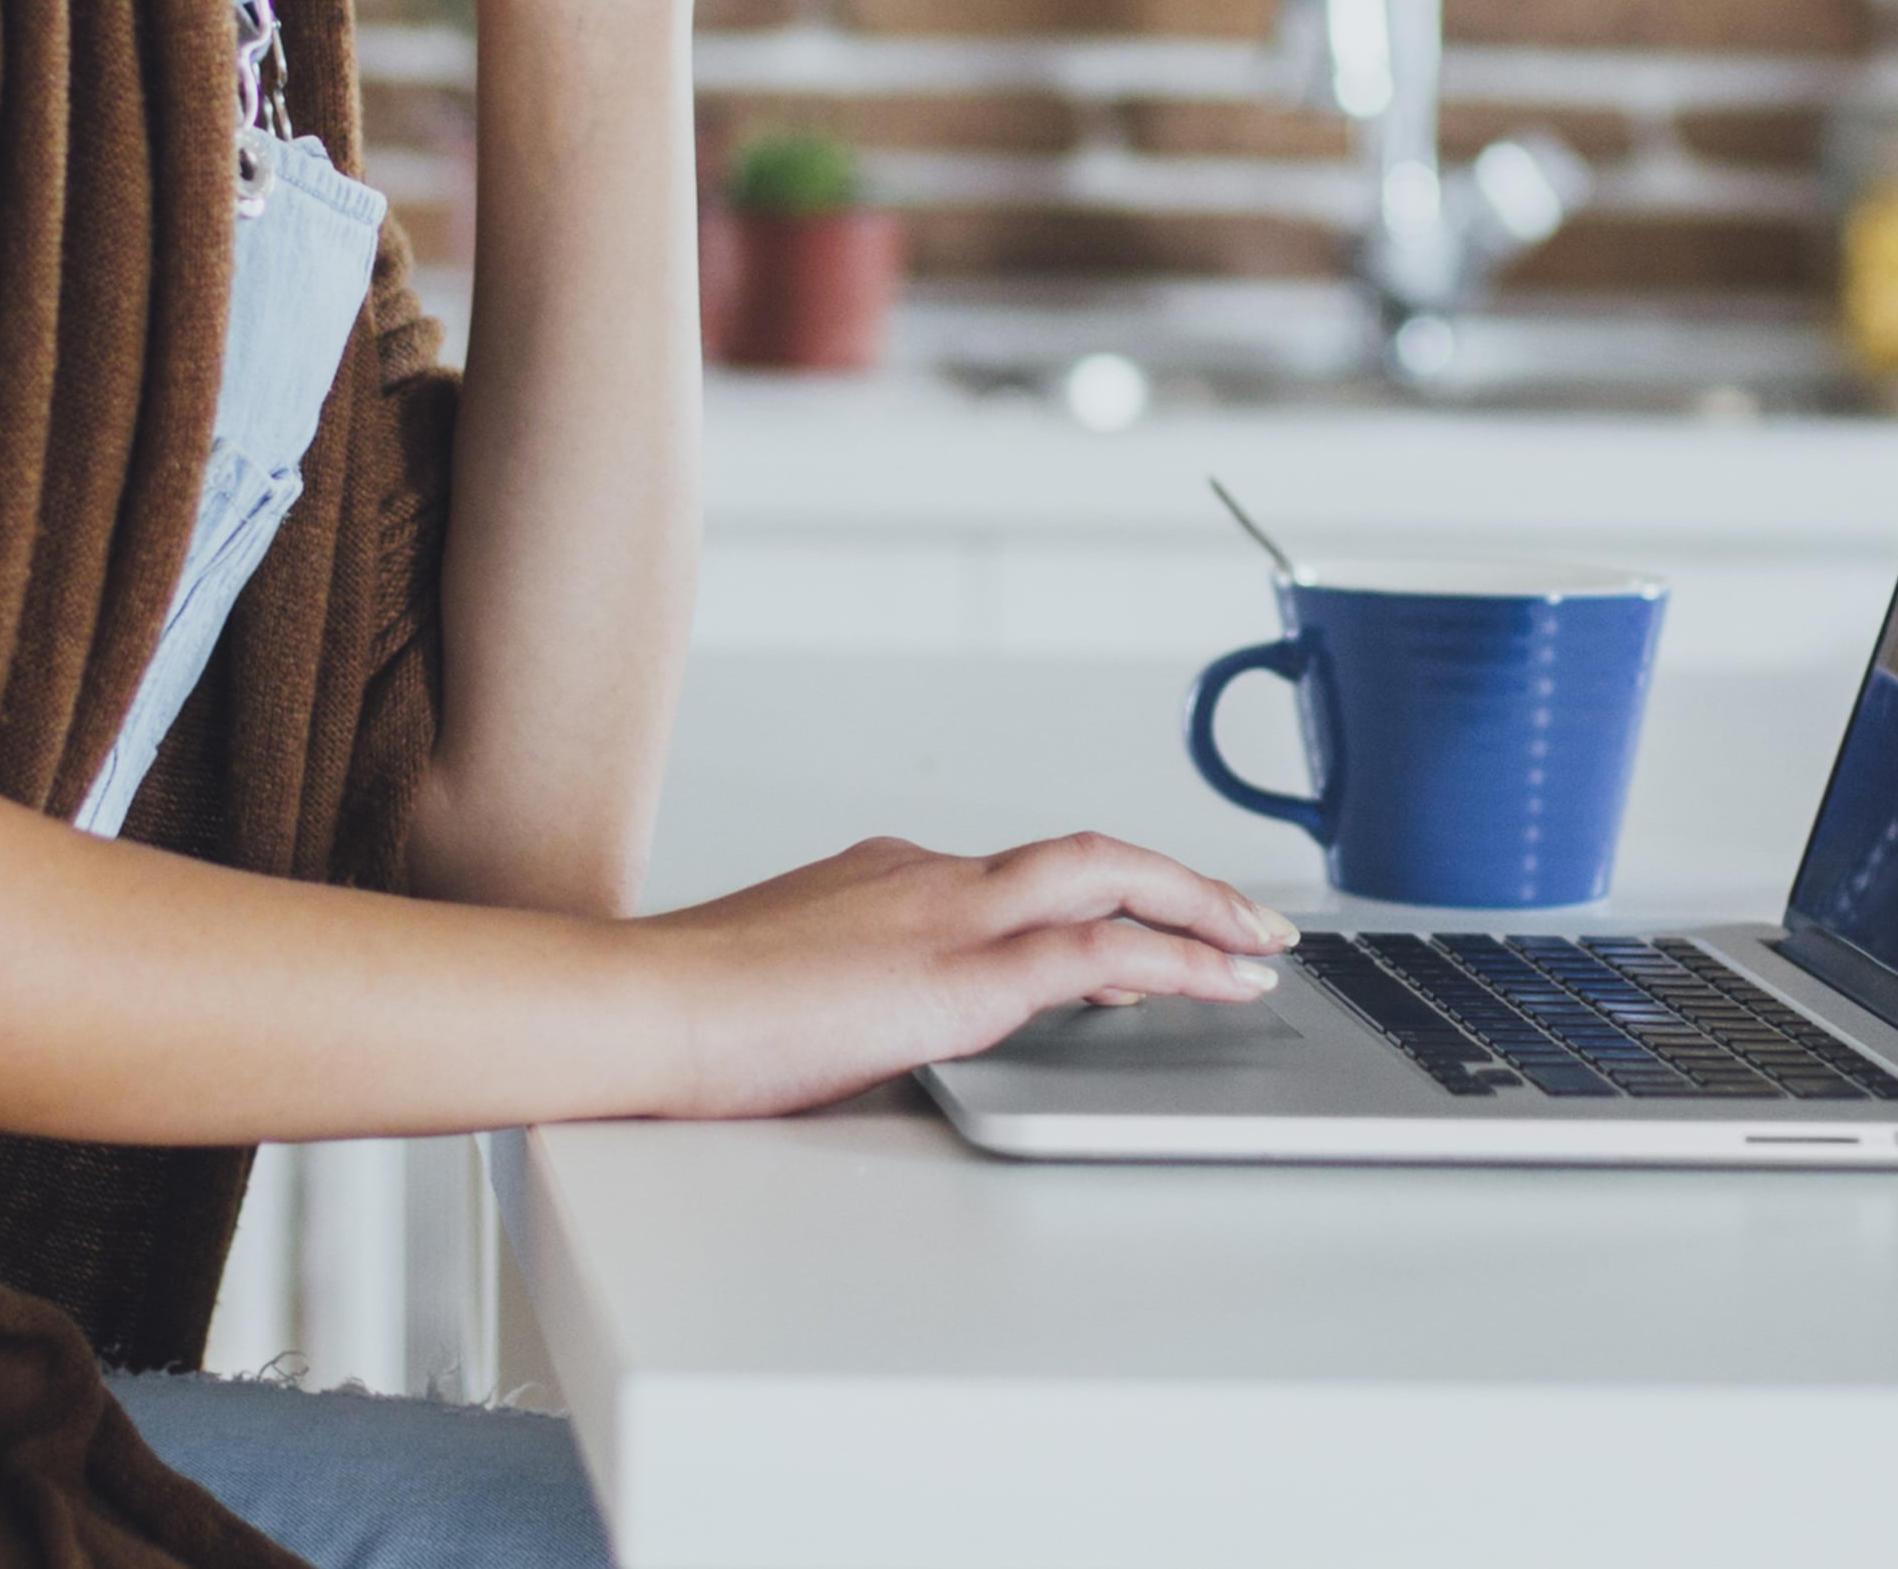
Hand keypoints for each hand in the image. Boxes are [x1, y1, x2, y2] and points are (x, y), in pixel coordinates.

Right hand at [630, 833, 1297, 1117]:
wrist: (637, 1011)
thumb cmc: (684, 1019)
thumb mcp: (788, 992)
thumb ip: (853, 998)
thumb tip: (881, 1039)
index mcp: (885, 878)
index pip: (1021, 879)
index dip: (1098, 901)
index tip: (1142, 926)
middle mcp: (927, 878)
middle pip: (1085, 859)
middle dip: (1178, 883)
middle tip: (1247, 918)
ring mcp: (946, 918)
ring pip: (1107, 883)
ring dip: (1197, 909)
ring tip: (1260, 945)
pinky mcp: (955, 977)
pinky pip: (1093, 954)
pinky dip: (1171, 959)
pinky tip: (1217, 982)